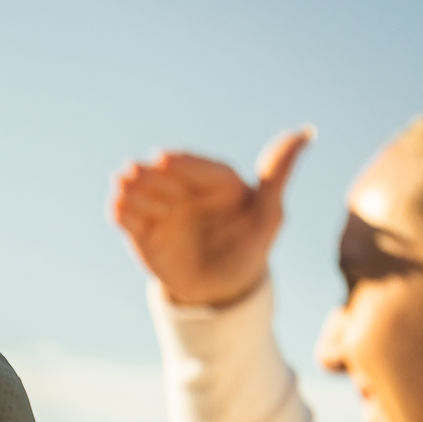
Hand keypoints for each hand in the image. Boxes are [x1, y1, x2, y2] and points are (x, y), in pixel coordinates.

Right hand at [111, 127, 310, 306]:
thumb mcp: (268, 216)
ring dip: (132, 192)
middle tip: (133, 172)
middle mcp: (187, 190)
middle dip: (149, 176)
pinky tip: (116, 210)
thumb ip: (278, 175)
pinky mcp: (144, 231)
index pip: (199, 169)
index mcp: (218, 181)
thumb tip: (306, 131)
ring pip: (144, 195)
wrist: (218, 289)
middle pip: (166, 179)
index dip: (181, 164)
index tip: (163, 159)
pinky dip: (122, 214)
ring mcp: (163, 209)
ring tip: (121, 190)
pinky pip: (130, 220)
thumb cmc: (248, 248)